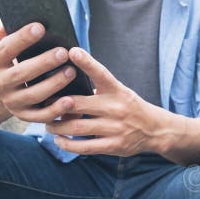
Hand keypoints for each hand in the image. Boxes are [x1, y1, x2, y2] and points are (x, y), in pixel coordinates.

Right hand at [0, 17, 76, 122]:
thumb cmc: (2, 60)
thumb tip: (1, 25)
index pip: (5, 49)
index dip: (22, 38)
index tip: (40, 27)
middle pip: (21, 73)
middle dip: (43, 63)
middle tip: (63, 52)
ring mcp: (12, 102)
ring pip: (34, 95)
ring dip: (54, 84)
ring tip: (71, 71)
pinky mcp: (25, 115)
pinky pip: (41, 116)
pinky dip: (56, 110)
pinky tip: (70, 101)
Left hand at [45, 48, 165, 156]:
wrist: (155, 130)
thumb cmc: (128, 107)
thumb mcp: (119, 92)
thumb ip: (96, 89)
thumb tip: (63, 86)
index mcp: (117, 91)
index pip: (101, 73)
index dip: (87, 62)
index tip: (72, 51)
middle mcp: (116, 108)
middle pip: (78, 103)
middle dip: (56, 105)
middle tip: (44, 105)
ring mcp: (115, 128)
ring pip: (76, 127)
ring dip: (57, 126)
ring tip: (49, 124)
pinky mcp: (114, 145)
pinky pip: (84, 147)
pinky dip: (66, 144)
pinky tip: (58, 140)